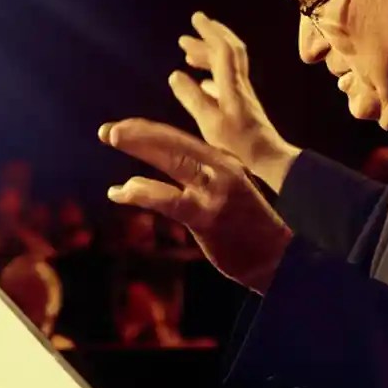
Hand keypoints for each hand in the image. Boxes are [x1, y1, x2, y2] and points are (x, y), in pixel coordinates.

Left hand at [99, 118, 291, 292]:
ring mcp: (214, 191)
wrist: (280, 258)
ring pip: (171, 159)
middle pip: (172, 141)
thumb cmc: (248, 230)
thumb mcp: (227, 193)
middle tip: (107, 131)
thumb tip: (162, 177)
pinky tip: (120, 192)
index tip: (122, 129)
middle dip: (137, 132)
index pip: (180, 138)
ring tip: (111, 140)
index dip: (147, 131)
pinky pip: (167, 199)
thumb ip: (199, 180)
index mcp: (223, 161)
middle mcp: (220, 169)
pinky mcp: (207, 217)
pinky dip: (140, 192)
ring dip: (138, 146)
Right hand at [173, 12, 300, 190]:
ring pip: (229, 64)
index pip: (222, 49)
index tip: (195, 19)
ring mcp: (242, 93)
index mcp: (232, 85)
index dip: (209, 32)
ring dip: (211, 52)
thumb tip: (175, 75)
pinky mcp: (242, 103)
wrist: (267, 157)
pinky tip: (201, 82)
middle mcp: (239, 84)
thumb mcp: (209, 123)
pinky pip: (227, 79)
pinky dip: (213, 73)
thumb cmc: (238, 144)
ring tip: (190, 52)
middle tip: (194, 25)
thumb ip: (192, 98)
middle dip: (212, 34)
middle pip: (229, 50)